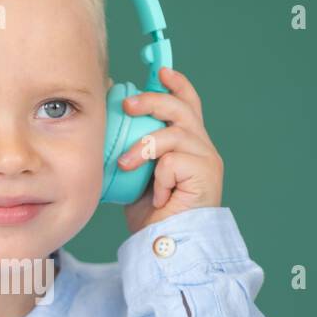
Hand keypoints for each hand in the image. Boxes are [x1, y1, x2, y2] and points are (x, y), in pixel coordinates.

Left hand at [117, 67, 223, 236]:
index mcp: (187, 144)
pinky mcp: (206, 174)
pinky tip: (157, 196)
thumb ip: (133, 147)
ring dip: (144, 145)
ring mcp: (206, 160)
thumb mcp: (136, 173)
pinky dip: (158, 177)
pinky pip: (173, 160)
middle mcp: (202, 148)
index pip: (187, 103)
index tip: (161, 70)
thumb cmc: (150, 216)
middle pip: (181, 107)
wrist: (165, 246)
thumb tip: (109, 118)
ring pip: (174, 132)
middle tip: (127, 104)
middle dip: (152, 99)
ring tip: (125, 164)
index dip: (176, 84)